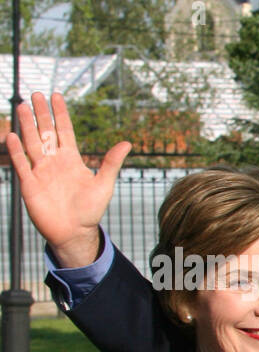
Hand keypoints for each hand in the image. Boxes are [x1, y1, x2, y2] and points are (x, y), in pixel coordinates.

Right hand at [3, 91, 129, 267]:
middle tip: (35, 94)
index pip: (64, 131)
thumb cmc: (91, 210)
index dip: (60, 113)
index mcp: (72, 160)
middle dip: (41, 113)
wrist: (75, 232)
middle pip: (45, 132)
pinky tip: (12, 136)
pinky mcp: (30, 184)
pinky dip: (17, 151)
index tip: (56, 95)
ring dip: (27, 125)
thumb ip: (111, 163)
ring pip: (31, 143)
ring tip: (22, 106)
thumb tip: (127, 143)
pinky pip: (22, 164)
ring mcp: (41, 171)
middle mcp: (55, 162)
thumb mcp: (104, 184)